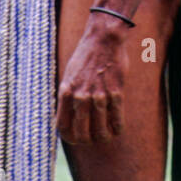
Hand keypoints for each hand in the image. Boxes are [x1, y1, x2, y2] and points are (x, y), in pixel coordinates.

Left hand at [56, 19, 128, 144]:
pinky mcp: (115, 92)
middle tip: (92, 139)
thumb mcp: (69, 75)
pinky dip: (117, 128)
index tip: (75, 139)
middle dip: (86, 141)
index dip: (69, 138)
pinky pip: (116, 118)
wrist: (103, 39)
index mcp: (66, 92)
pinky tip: (117, 130)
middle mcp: (80, 96)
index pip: (63, 126)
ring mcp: (98, 95)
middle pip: (81, 133)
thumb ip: (68, 95)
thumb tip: (68, 115)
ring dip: (104, 137)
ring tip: (106, 137)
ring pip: (100, 129)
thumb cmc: (85, 56)